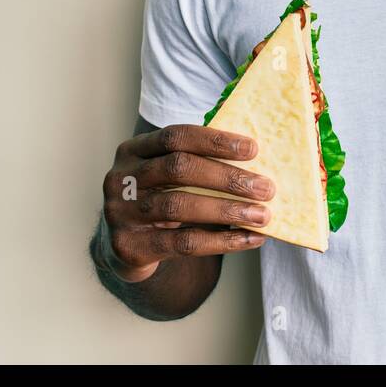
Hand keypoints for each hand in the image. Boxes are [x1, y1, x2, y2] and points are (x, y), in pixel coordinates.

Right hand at [97, 124, 276, 282]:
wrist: (127, 250)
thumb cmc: (161, 200)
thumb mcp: (169, 176)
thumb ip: (200, 160)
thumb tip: (253, 152)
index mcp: (133, 150)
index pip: (175, 136)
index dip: (215, 141)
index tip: (253, 149)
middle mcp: (120, 178)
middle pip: (178, 168)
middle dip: (227, 177)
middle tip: (266, 187)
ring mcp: (120, 213)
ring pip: (180, 206)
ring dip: (228, 210)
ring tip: (262, 215)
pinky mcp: (129, 247)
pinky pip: (183, 243)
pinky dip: (222, 241)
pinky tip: (250, 238)